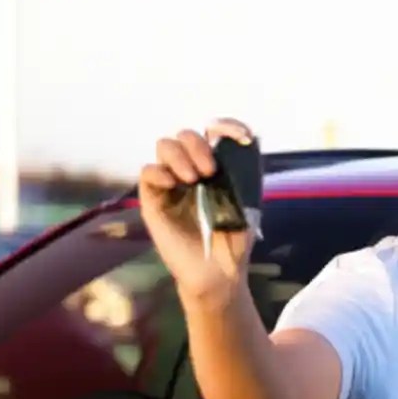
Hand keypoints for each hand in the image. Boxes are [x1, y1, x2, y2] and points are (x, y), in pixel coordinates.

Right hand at [138, 118, 256, 302]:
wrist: (219, 272)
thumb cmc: (235, 240)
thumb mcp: (249, 203)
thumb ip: (247, 172)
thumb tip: (250, 140)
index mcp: (217, 167)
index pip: (216, 132)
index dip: (227, 125)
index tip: (241, 136)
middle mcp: (193, 169)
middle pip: (186, 134)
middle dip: (198, 145)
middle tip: (210, 172)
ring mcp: (171, 182)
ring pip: (165, 145)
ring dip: (180, 156)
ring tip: (193, 180)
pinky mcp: (153, 199)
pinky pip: (147, 172)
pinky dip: (159, 171)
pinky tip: (174, 184)